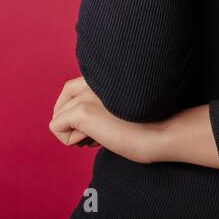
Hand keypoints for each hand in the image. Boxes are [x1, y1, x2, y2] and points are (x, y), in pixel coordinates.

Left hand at [49, 76, 165, 164]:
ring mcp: (86, 95)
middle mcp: (92, 81)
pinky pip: (56, 128)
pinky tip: (96, 140)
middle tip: (97, 136)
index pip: (70, 90)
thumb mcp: (119, 109)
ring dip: (74, 134)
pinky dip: (71, 141)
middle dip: (72, 125)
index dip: (77, 113)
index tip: (101, 127)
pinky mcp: (81, 111)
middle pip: (61, 103)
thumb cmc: (147, 127)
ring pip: (57, 117)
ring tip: (101, 137)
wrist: (162, 133)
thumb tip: (71, 126)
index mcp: (103, 78)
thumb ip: (99, 107)